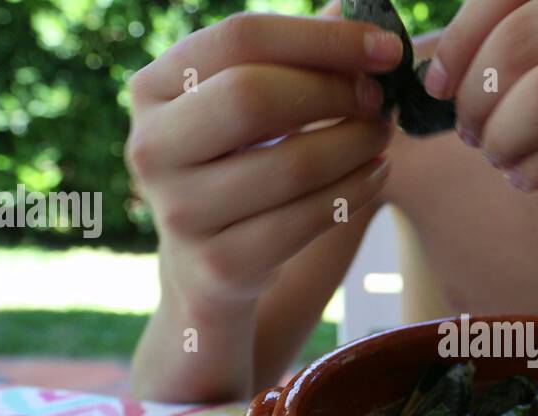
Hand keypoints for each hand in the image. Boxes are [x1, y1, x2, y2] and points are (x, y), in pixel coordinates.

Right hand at [125, 3, 402, 311]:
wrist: (208, 269)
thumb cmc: (240, 167)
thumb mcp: (251, 108)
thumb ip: (297, 59)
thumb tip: (361, 14)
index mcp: (153, 87)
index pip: (240, 38)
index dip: (322, 39)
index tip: (386, 50)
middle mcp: (151, 146)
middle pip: (253, 95)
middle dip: (334, 93)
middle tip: (378, 102)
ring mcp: (178, 212)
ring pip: (290, 164)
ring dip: (355, 146)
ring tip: (382, 137)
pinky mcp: (218, 265)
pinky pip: (305, 220)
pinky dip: (354, 193)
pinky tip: (376, 176)